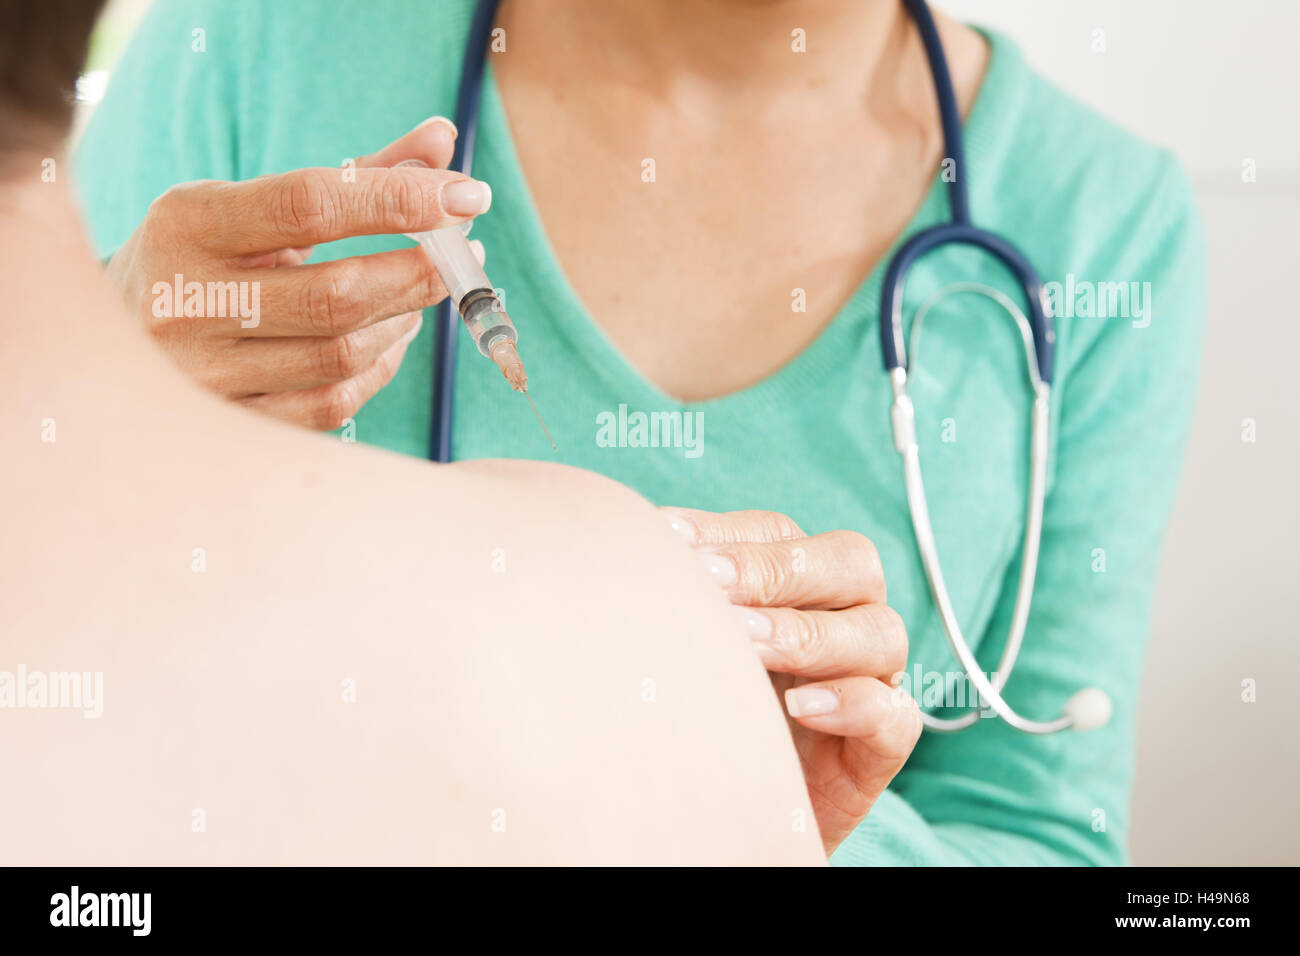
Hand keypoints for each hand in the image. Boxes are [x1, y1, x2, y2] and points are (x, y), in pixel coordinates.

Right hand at [105, 118, 488, 428]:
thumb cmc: (207, 257)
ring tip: (423, 292)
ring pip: (344, 354)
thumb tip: (444, 139)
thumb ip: (354, 172)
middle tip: (461, 254)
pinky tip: (391, 339)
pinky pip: (334, 402)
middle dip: (418, 272)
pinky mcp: (230, 422)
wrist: (112, 336)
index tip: (468, 195)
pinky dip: (380, 368)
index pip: (309, 203)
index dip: (399, 200)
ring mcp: (204, 372)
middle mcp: (187, 300)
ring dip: (404, 320)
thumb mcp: (254, 203)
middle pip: (338, 294)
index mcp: (188, 223)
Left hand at [662, 507, 921, 854]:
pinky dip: (853, 703)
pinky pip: (894, 716)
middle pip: (850, 563)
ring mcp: (872, 680)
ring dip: (807, 634)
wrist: (719, 807)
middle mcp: (845, 618)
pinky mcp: (879, 748)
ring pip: (881, 633)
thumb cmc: (701, 713)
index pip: (778, 533)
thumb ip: (675, 600)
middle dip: (775, 570)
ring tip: (746, 646)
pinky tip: (798, 707)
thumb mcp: (686, 648)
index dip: (729, 535)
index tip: (669, 541)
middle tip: (711, 587)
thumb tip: (633, 550)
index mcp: (796, 583)